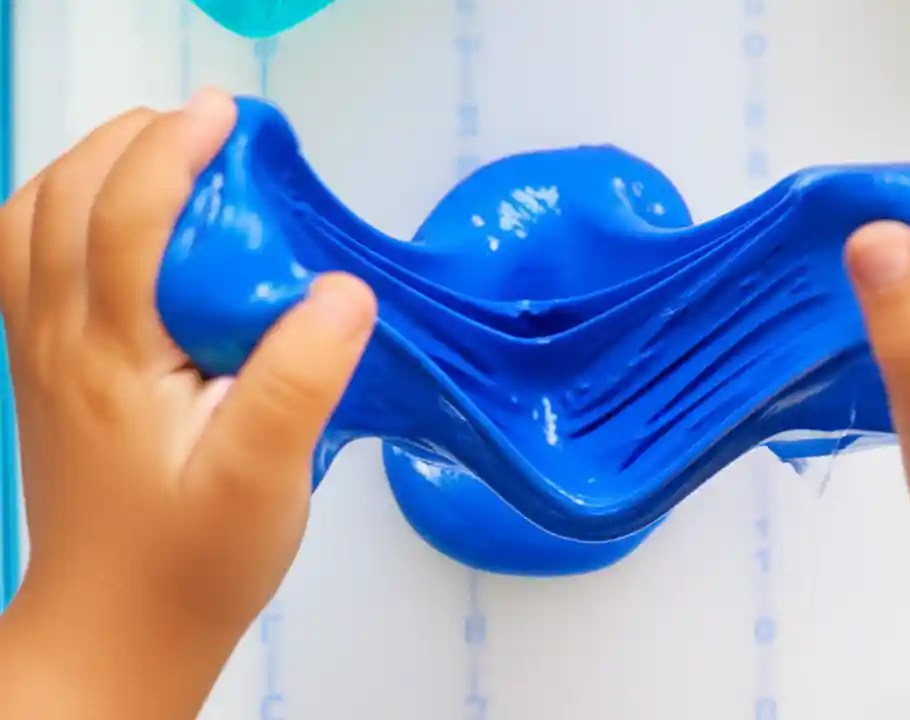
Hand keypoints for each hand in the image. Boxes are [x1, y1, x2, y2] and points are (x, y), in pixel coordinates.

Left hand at [0, 89, 374, 717]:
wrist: (120, 629)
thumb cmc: (192, 562)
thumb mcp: (265, 478)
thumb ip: (301, 380)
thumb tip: (340, 292)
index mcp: (111, 359)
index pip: (122, 220)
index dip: (172, 152)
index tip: (226, 118)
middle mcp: (58, 344)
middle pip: (59, 200)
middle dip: (127, 140)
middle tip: (202, 128)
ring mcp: (40, 357)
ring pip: (25, 224)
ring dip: (83, 167)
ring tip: (157, 156)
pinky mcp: (45, 375)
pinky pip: (20, 264)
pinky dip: (53, 213)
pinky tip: (106, 222)